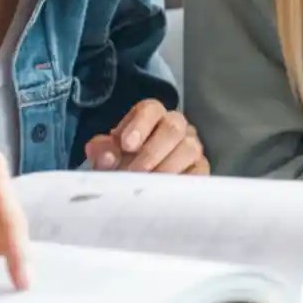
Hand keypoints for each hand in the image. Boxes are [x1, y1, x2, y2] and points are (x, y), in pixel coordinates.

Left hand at [84, 99, 208, 174]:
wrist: (133, 184)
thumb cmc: (120, 163)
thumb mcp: (106, 155)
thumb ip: (102, 151)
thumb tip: (108, 157)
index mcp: (151, 115)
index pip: (150, 109)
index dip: (139, 125)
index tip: (126, 145)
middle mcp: (175, 126)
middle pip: (173, 127)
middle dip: (152, 151)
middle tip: (135, 172)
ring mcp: (191, 147)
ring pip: (189, 148)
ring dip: (167, 168)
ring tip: (148, 185)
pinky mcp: (201, 169)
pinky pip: (200, 173)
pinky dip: (182, 182)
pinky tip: (165, 193)